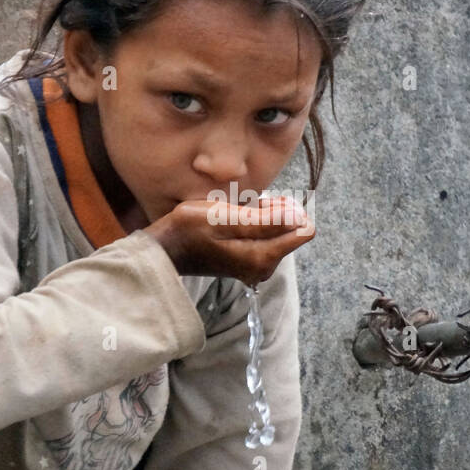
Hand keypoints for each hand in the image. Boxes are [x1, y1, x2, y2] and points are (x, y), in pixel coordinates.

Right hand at [144, 196, 315, 287]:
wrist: (165, 249)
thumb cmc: (190, 229)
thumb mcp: (225, 218)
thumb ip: (265, 220)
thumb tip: (300, 218)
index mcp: (262, 257)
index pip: (304, 230)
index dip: (289, 210)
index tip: (265, 202)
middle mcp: (264, 267)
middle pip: (291, 230)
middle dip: (275, 211)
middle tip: (246, 204)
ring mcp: (256, 267)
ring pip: (277, 232)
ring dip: (262, 215)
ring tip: (236, 210)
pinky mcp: (247, 263)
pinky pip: (264, 237)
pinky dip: (254, 223)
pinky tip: (234, 218)